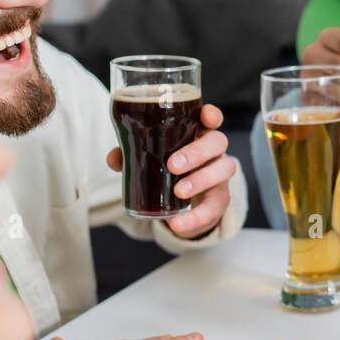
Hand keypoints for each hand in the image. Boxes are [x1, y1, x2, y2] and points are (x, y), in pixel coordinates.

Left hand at [107, 104, 236, 239]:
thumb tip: (114, 158)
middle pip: (218, 142)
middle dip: (198, 152)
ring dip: (202, 179)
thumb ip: (132, 154)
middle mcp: (213, 152)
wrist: (183, 205)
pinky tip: (178, 223)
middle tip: (173, 165)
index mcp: (197, 135)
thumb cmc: (169, 170)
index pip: (211, 119)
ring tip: (179, 191)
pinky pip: (214, 207)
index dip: (212, 115)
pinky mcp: (219, 200)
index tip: (206, 117)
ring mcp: (220, 175)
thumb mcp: (151, 160)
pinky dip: (196, 217)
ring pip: (225, 169)